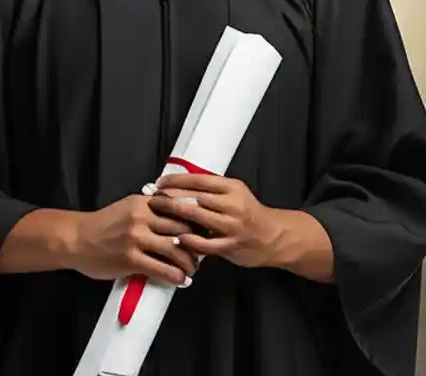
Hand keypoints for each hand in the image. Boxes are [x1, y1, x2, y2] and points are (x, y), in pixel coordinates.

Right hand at [69, 195, 197, 284]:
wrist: (76, 239)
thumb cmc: (103, 225)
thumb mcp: (128, 207)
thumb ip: (150, 210)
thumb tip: (179, 216)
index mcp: (144, 202)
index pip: (179, 208)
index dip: (195, 220)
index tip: (203, 230)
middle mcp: (142, 217)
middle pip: (182, 228)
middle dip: (196, 242)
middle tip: (202, 253)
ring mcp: (136, 238)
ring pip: (176, 249)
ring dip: (190, 262)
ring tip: (193, 269)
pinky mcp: (130, 259)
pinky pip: (162, 269)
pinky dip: (176, 276)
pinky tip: (181, 281)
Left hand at [148, 173, 282, 268]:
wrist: (273, 236)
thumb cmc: (248, 213)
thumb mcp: (235, 193)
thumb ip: (212, 189)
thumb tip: (180, 182)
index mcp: (232, 188)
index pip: (199, 180)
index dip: (177, 180)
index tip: (160, 182)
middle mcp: (232, 205)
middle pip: (194, 197)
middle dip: (170, 197)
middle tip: (152, 198)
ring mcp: (231, 226)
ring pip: (197, 217)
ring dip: (174, 216)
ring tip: (157, 215)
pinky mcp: (230, 246)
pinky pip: (204, 243)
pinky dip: (188, 240)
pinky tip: (176, 238)